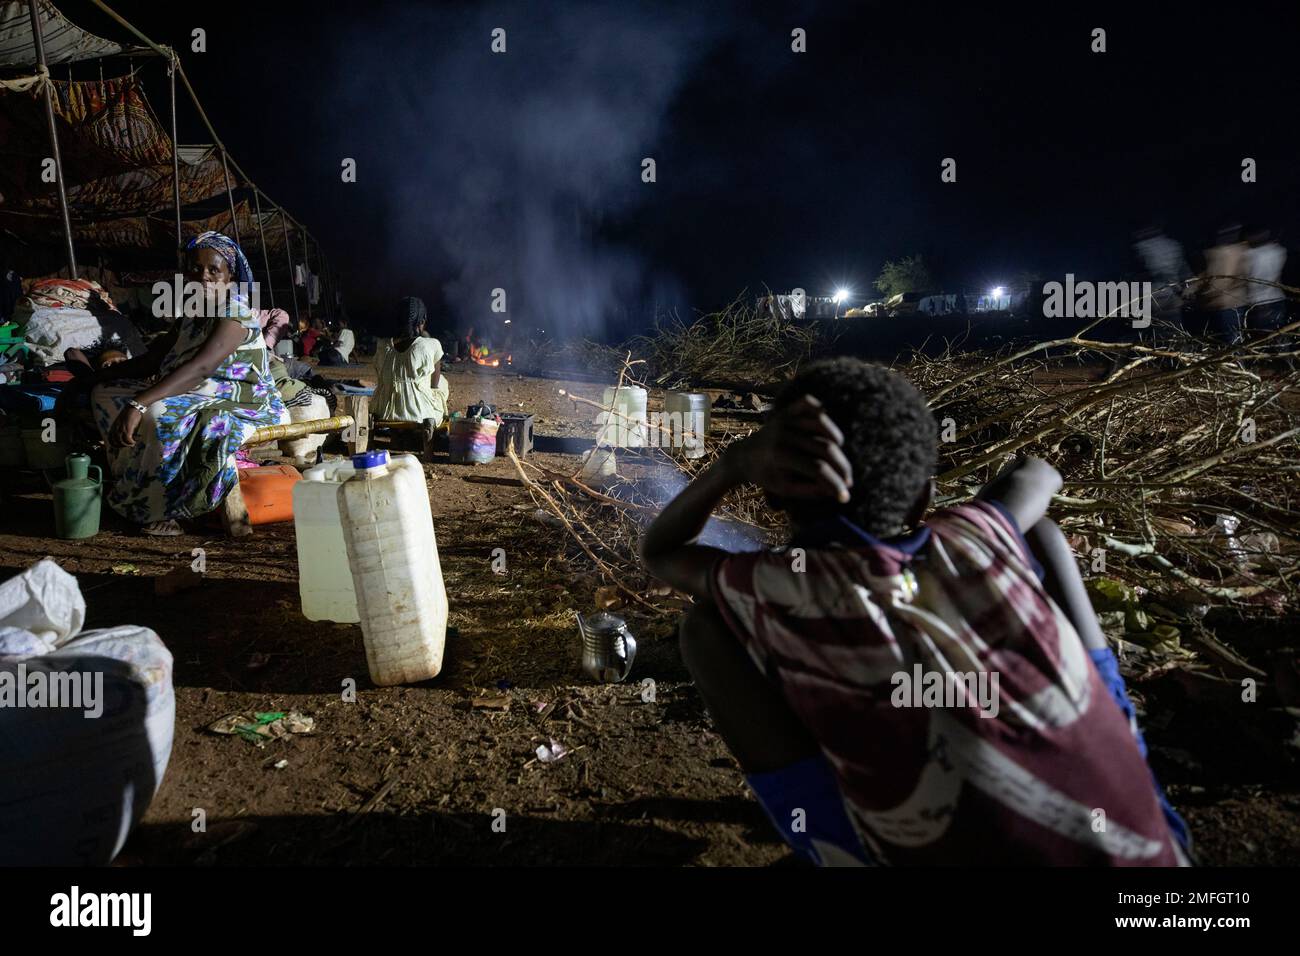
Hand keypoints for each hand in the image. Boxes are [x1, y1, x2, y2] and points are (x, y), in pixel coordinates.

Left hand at [108, 404, 142, 448]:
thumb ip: (121, 428)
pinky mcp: (127, 428)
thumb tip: (124, 436)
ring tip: (132, 444)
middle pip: (115, 442)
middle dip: (122, 446)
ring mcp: (121, 428)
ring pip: (121, 441)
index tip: (121, 446)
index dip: (115, 445)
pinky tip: (134, 441)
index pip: (110, 439)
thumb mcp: (122, 422)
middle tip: (128, 445)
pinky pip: (128, 439)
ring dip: (127, 445)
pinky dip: (131, 442)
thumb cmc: (129, 414)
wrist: (133, 407)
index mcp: (113, 427)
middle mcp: (115, 428)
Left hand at [724, 395, 852, 502]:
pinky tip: (829, 431)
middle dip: (842, 467)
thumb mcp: (785, 489)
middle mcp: (783, 434)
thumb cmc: (767, 476)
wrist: (743, 456)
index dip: (835, 484)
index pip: (817, 469)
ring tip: (840, 458)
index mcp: (780, 456)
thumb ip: (811, 491)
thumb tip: (840, 490)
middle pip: (824, 448)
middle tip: (849, 480)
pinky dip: (822, 413)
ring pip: (821, 422)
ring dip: (837, 440)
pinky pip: (809, 403)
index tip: (846, 497)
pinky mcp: (785, 410)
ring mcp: (784, 419)